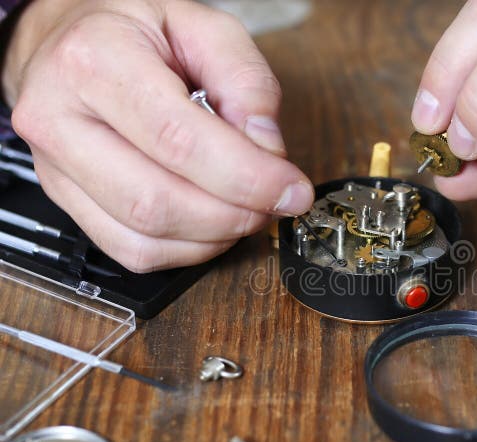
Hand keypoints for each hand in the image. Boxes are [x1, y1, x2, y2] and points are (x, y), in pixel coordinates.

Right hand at [2, 0, 313, 271]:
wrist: (66, 39)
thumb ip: (246, 79)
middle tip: (275, 202)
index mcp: (94, 61)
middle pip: (156, 202)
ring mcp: (55, 168)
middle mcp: (60, 119)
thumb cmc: (135, 30)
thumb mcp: (201, 24)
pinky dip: (188, 250)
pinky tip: (213, 223)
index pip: (178, 140)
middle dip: (234, 215)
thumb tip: (266, 148)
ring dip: (214, 237)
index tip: (291, 189)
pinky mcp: (67, 201)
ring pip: (144, 238)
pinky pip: (133, 252)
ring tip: (247, 208)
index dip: (246, 177)